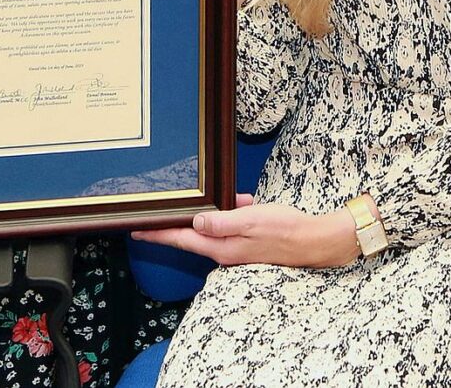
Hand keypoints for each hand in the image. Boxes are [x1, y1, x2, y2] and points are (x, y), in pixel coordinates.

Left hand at [131, 194, 358, 268]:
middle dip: (173, 225)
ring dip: (207, 214)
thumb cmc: (284, 229)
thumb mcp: (251, 220)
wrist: (314, 241)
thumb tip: (195, 221)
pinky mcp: (248, 244)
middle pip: (191, 237)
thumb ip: (222, 222)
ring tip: (205, 199)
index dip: (158, 234)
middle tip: (153, 215)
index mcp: (222, 247)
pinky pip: (230, 226)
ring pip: (211, 229)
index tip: (135, 231)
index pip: (181, 240)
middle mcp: (225, 252)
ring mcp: (237, 249)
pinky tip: (241, 200)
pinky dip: (231, 213)